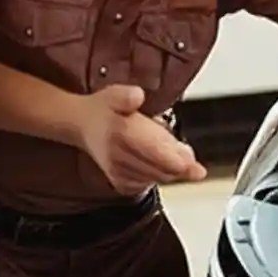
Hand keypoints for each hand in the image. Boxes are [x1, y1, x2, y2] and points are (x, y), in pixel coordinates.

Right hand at [76, 85, 206, 194]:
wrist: (82, 125)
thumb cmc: (104, 109)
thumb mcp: (114, 93)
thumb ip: (127, 96)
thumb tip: (137, 96)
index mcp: (121, 133)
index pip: (158, 154)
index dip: (181, 161)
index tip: (195, 164)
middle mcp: (119, 158)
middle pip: (164, 170)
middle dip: (181, 162)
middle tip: (185, 151)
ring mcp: (119, 173)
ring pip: (159, 178)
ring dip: (171, 168)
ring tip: (165, 148)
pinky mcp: (121, 184)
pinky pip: (150, 183)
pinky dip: (159, 174)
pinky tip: (154, 160)